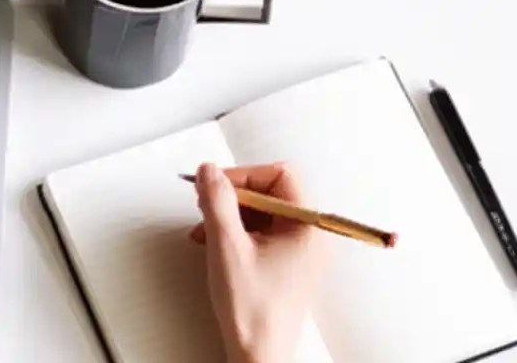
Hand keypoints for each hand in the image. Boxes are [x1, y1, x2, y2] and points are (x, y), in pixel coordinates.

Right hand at [189, 162, 325, 362]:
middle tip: (206, 207)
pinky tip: (214, 244)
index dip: (243, 175)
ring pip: (261, 211)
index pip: (280, 174)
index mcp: (308, 226)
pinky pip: (261, 231)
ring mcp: (300, 250)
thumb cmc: (253, 311)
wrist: (258, 354)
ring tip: (205, 231)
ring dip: (229, 215)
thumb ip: (217, 201)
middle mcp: (311, 235)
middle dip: (232, 196)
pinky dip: (235, 232)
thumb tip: (209, 171)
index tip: (215, 185)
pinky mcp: (287, 262)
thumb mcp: (227, 245)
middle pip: (270, 191)